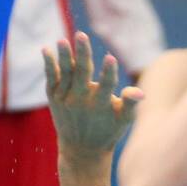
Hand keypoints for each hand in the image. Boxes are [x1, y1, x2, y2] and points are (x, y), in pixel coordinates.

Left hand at [43, 32, 142, 163]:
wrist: (81, 150)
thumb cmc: (107, 130)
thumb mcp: (122, 120)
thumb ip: (130, 104)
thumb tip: (140, 93)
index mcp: (101, 105)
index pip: (106, 85)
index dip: (109, 72)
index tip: (110, 58)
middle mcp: (82, 101)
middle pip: (82, 74)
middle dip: (82, 54)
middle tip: (81, 35)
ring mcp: (66, 99)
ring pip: (65, 73)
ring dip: (63, 56)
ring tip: (62, 41)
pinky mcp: (54, 97)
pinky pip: (51, 78)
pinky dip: (48, 65)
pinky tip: (46, 49)